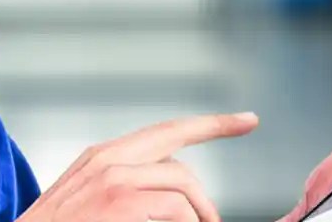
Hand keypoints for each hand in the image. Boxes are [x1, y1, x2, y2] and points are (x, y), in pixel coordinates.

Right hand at [17, 112, 259, 221]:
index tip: (247, 120)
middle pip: (181, 163)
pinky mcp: (120, 201)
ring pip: (184, 188)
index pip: (166, 131)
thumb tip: (168, 196)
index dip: (212, 125)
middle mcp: (108, 160)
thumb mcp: (85, 200)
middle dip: (206, 200)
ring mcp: (114, 180)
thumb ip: (123, 186)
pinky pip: (178, 210)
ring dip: (196, 219)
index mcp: (101, 156)